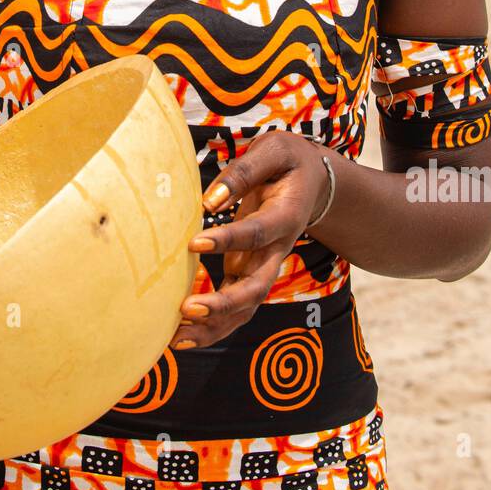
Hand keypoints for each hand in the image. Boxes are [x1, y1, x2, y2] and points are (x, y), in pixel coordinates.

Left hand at [170, 132, 333, 350]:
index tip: (193, 242)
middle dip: (223, 304)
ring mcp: (263, 266)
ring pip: (245, 308)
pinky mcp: (248, 272)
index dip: (228, 240)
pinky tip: (178, 335)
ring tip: (175, 339)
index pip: (257, 233)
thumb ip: (243, 172)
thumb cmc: (288, 160)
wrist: (314, 181)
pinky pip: (233, 306)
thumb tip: (208, 201)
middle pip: (256, 289)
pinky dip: (210, 324)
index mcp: (286, 217)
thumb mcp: (274, 150)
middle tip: (185, 310)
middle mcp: (277, 250)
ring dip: (213, 327)